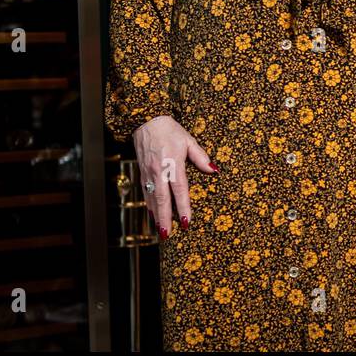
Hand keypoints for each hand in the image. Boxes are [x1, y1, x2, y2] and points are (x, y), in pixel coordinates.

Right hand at [132, 114, 218, 239]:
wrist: (147, 121)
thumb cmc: (170, 130)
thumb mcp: (189, 140)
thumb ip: (200, 157)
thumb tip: (213, 170)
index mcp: (173, 164)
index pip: (180, 189)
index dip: (183, 206)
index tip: (186, 221)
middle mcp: (159, 171)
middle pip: (162, 199)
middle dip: (165, 218)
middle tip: (168, 234)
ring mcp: (148, 173)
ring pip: (152, 198)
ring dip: (156, 215)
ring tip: (161, 231)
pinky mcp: (142, 172)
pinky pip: (146, 192)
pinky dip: (149, 205)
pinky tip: (152, 214)